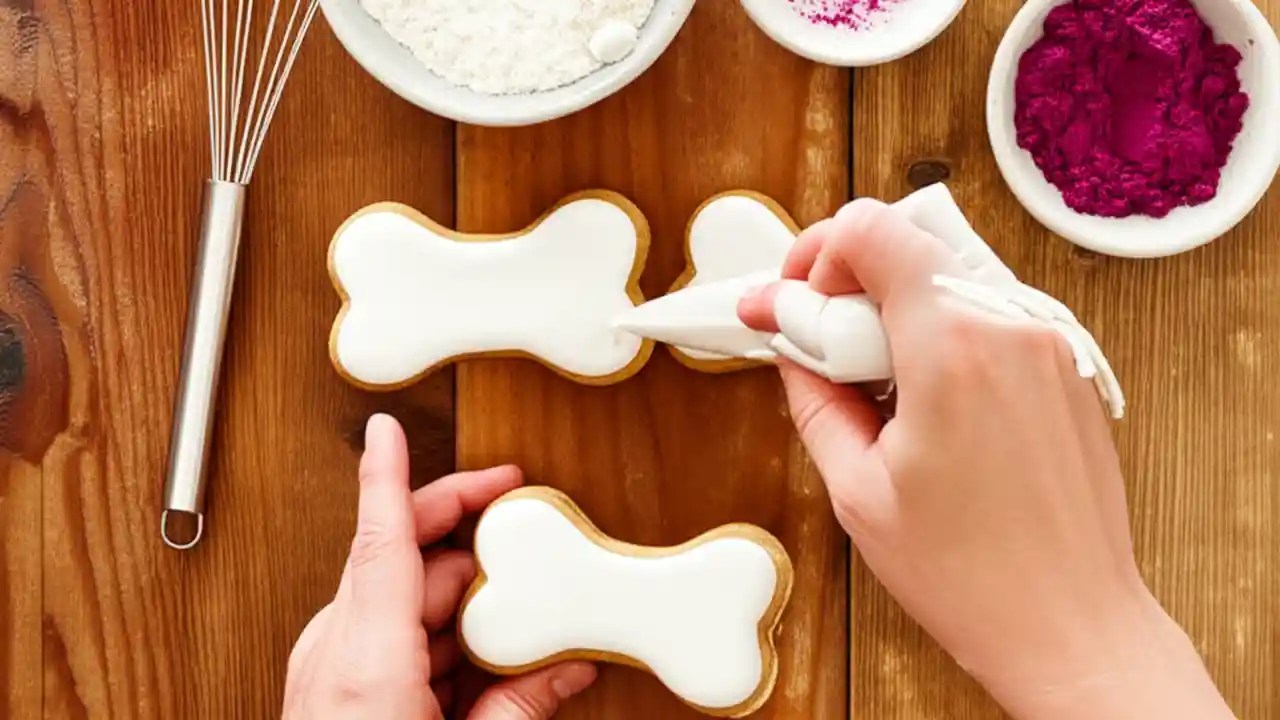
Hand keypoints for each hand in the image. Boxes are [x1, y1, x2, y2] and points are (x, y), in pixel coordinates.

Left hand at [282, 414, 596, 718]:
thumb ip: (520, 705)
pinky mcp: (331, 683)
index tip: (387, 429)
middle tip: (518, 516)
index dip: (387, 477)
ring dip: (457, 596)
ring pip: (401, 597)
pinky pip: (389, 632)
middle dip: (469, 540)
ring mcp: (327, 666)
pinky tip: (477, 657)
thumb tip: (568, 667)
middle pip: (407, 561)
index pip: (380, 542)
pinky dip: (434, 632)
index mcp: (369, 661)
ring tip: (515, 612)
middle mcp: (338, 653)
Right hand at [739, 201, 1232, 718]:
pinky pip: (990, 313)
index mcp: (952, 349)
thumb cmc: (972, 576)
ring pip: (949, 276)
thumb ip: (814, 398)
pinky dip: (944, 331)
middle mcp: (1011, 328)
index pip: (873, 231)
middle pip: (909, 246)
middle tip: (823, 345)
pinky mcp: (1068, 365)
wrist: (1071, 625)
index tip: (795, 297)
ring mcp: (1050, 343)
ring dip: (898, 308)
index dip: (816, 253)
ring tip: (876, 382)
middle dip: (851, 284)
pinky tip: (925, 397)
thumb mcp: (857, 491)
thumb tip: (791, 347)